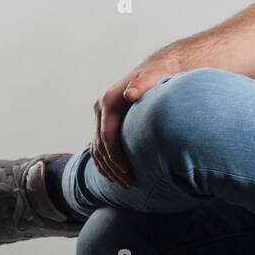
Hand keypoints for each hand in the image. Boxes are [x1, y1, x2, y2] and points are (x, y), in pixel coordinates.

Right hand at [92, 55, 181, 188]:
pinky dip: (104, 163)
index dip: (115, 155)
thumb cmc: (157, 75)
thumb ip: (142, 84)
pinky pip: (98, 146)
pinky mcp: (104, 122)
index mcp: (109, 100)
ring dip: (108, 169)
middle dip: (113, 167)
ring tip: (124, 184)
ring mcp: (100, 116)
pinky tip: (116, 176)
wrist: (154, 70)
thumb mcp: (153, 77)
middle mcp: (101, 108)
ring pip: (97, 149)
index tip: (127, 170)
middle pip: (100, 145)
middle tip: (129, 183)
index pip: (107, 134)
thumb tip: (130, 93)